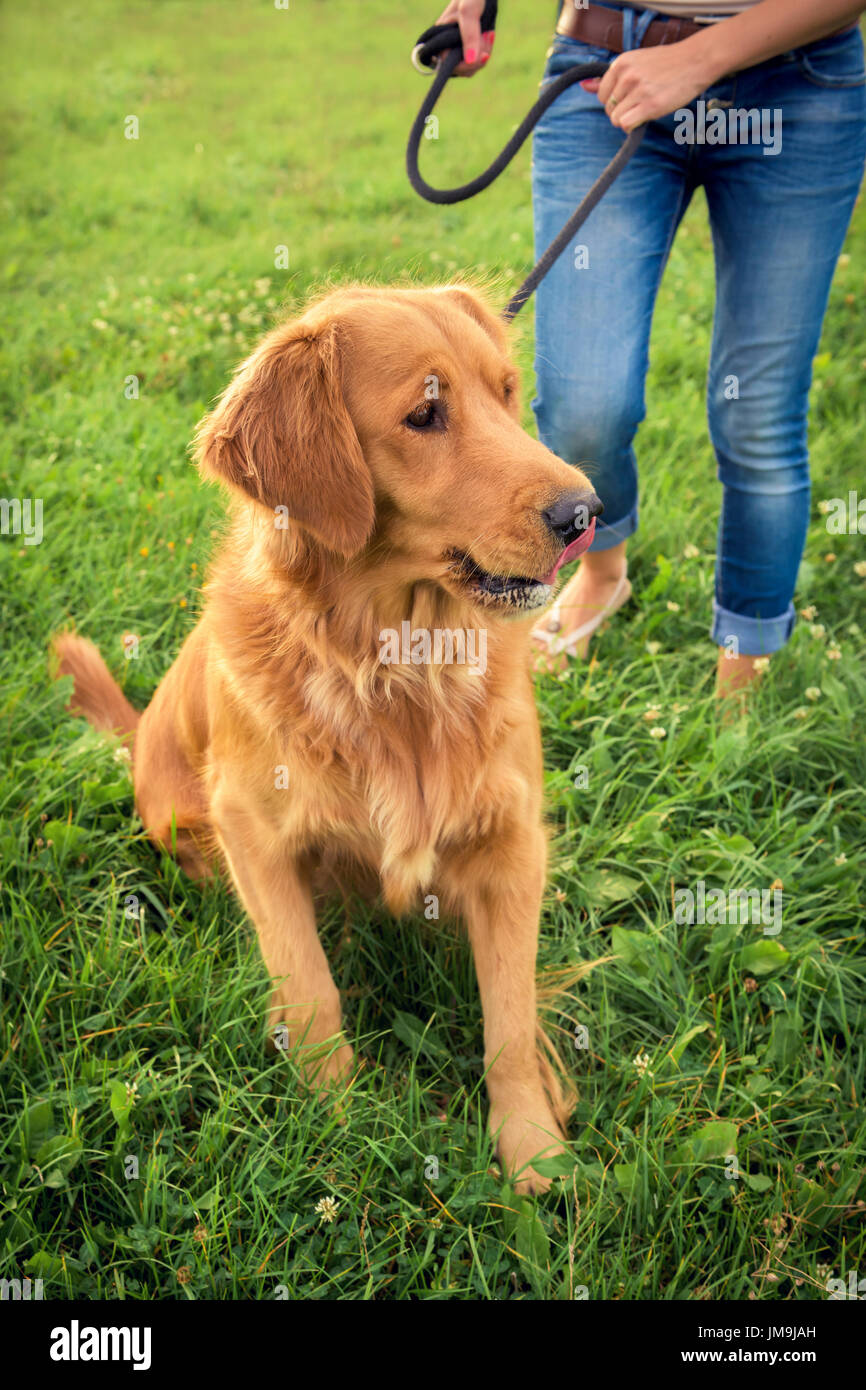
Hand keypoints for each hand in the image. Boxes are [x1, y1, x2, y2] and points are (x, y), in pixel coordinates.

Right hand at [434, 0, 495, 75]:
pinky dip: (485, 48)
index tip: (481, 56)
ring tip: (489, 34)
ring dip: (484, 52)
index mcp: (440, 38)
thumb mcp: (469, 12)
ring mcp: (458, 44)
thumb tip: (470, 61)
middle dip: (477, 58)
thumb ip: (469, 36)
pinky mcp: (468, 43)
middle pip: (461, 68)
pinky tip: (490, 34)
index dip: (464, 66)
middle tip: (487, 38)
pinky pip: (476, 56)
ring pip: (470, 64)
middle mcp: (447, 44)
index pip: (448, 65)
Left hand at [581, 41, 715, 129]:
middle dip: (621, 111)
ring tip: (644, 109)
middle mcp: (627, 75)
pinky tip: (644, 118)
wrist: (696, 60)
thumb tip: (584, 87)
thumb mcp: (636, 63)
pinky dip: (632, 127)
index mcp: (621, 63)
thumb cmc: (667, 63)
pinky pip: (626, 125)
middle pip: (608, 109)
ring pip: (616, 119)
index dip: (614, 101)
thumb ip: (610, 77)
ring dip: (628, 120)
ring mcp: (638, 90)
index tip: (629, 98)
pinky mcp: (650, 105)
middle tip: (640, 103)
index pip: (602, 95)